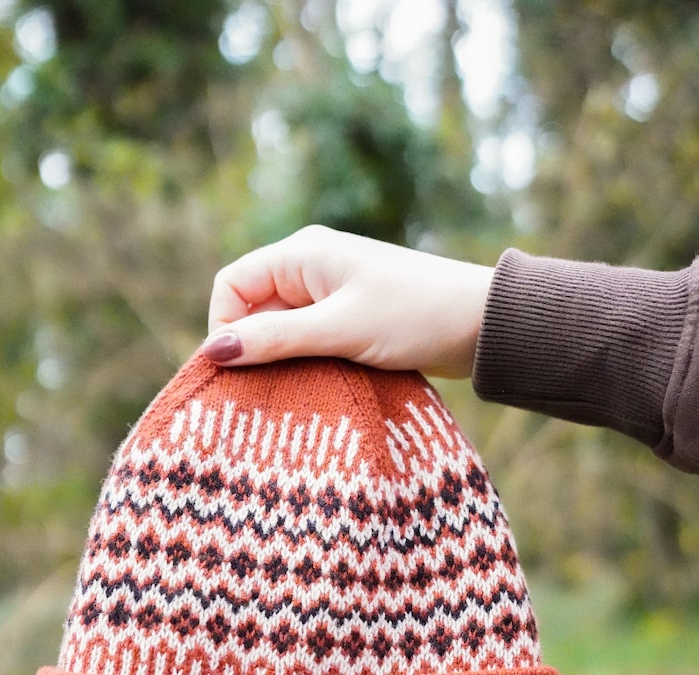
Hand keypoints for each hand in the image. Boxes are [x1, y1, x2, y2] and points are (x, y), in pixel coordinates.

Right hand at [202, 225, 493, 377]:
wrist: (484, 324)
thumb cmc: (415, 316)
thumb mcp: (340, 330)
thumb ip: (276, 341)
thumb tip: (214, 353)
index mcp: (302, 254)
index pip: (231, 286)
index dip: (224, 328)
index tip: (235, 374)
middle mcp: (311, 268)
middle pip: (253, 311)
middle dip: (252, 351)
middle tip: (258, 397)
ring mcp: (331, 295)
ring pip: (281, 332)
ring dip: (281, 363)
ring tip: (291, 397)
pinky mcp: (351, 320)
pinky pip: (309, 343)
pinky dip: (305, 366)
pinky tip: (315, 391)